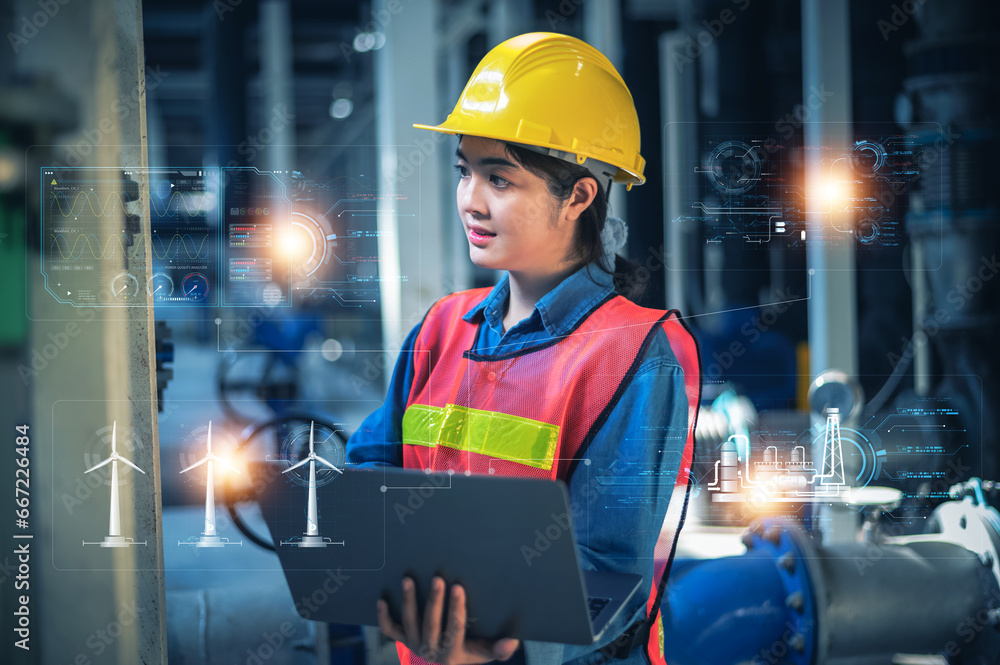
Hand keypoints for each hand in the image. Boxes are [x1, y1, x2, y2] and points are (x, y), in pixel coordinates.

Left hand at [377, 576, 519, 664]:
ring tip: (407, 580)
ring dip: (408, 601)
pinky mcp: (403, 641)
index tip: (458, 588)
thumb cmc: (467, 656)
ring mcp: (414, 645)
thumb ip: (498, 650)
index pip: (455, 629)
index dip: (456, 609)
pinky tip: (381, 599)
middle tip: (438, 578)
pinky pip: (390, 630)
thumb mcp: (483, 655)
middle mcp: (431, 650)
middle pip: (431, 624)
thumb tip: (511, 642)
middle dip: (434, 601)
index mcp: (452, 653)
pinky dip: (384, 617)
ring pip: (410, 622)